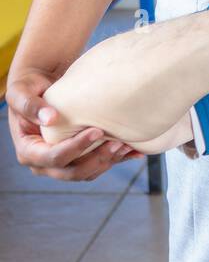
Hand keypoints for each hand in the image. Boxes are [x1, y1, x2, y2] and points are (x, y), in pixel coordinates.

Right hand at [6, 67, 139, 181]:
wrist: (40, 88)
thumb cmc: (28, 88)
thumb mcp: (21, 92)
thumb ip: (31, 105)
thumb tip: (50, 118)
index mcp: (29, 151)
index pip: (53, 157)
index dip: (75, 148)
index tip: (96, 131)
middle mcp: (45, 164)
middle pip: (73, 172)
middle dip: (97, 159)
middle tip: (117, 143)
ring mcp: (62, 163)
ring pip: (88, 172)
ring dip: (109, 161)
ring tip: (127, 145)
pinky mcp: (78, 158)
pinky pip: (98, 164)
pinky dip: (116, 159)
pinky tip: (134, 152)